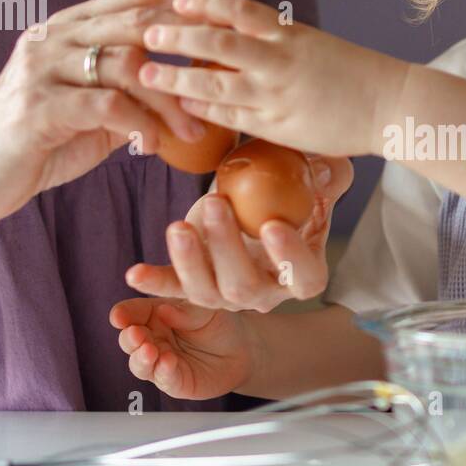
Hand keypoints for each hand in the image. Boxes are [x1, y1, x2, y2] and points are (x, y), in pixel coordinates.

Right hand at [0, 0, 211, 232]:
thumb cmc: (37, 145)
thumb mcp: (93, 114)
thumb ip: (131, 94)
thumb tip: (189, 91)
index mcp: (69, 28)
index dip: (188, 2)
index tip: (230, 25)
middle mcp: (54, 36)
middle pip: (139, 21)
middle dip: (190, 46)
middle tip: (227, 73)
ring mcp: (42, 68)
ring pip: (127, 64)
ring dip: (170, 99)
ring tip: (194, 129)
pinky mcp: (37, 107)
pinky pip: (106, 105)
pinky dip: (140, 124)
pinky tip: (154, 146)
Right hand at [108, 299, 260, 399]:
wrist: (243, 348)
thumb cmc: (219, 322)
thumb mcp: (205, 308)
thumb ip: (185, 310)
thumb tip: (164, 311)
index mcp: (153, 314)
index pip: (131, 313)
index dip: (122, 315)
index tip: (119, 317)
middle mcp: (153, 338)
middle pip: (129, 340)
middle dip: (129, 338)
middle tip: (135, 334)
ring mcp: (160, 361)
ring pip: (140, 363)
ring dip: (141, 358)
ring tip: (149, 351)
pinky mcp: (174, 381)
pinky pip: (164, 379)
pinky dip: (163, 372)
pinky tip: (167, 363)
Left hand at [123, 154, 353, 312]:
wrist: (258, 198)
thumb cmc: (295, 188)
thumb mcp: (319, 178)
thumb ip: (331, 174)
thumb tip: (326, 172)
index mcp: (303, 273)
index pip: (304, 277)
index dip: (290, 258)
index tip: (273, 225)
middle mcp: (266, 291)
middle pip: (246, 287)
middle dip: (228, 249)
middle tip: (216, 204)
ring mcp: (227, 292)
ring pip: (207, 293)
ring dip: (190, 262)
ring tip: (178, 226)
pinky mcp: (194, 283)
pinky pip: (173, 288)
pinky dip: (154, 281)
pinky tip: (134, 272)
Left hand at [136, 0, 409, 156]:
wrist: (391, 105)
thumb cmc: (353, 74)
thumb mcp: (314, 45)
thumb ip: (277, 41)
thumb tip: (235, 34)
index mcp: (290, 33)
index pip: (237, 10)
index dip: (202, 3)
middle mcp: (280, 60)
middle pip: (217, 42)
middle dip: (178, 36)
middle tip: (146, 32)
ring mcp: (278, 95)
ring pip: (216, 83)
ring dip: (177, 76)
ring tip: (147, 72)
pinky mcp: (280, 126)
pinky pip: (232, 117)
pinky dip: (204, 109)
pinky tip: (182, 104)